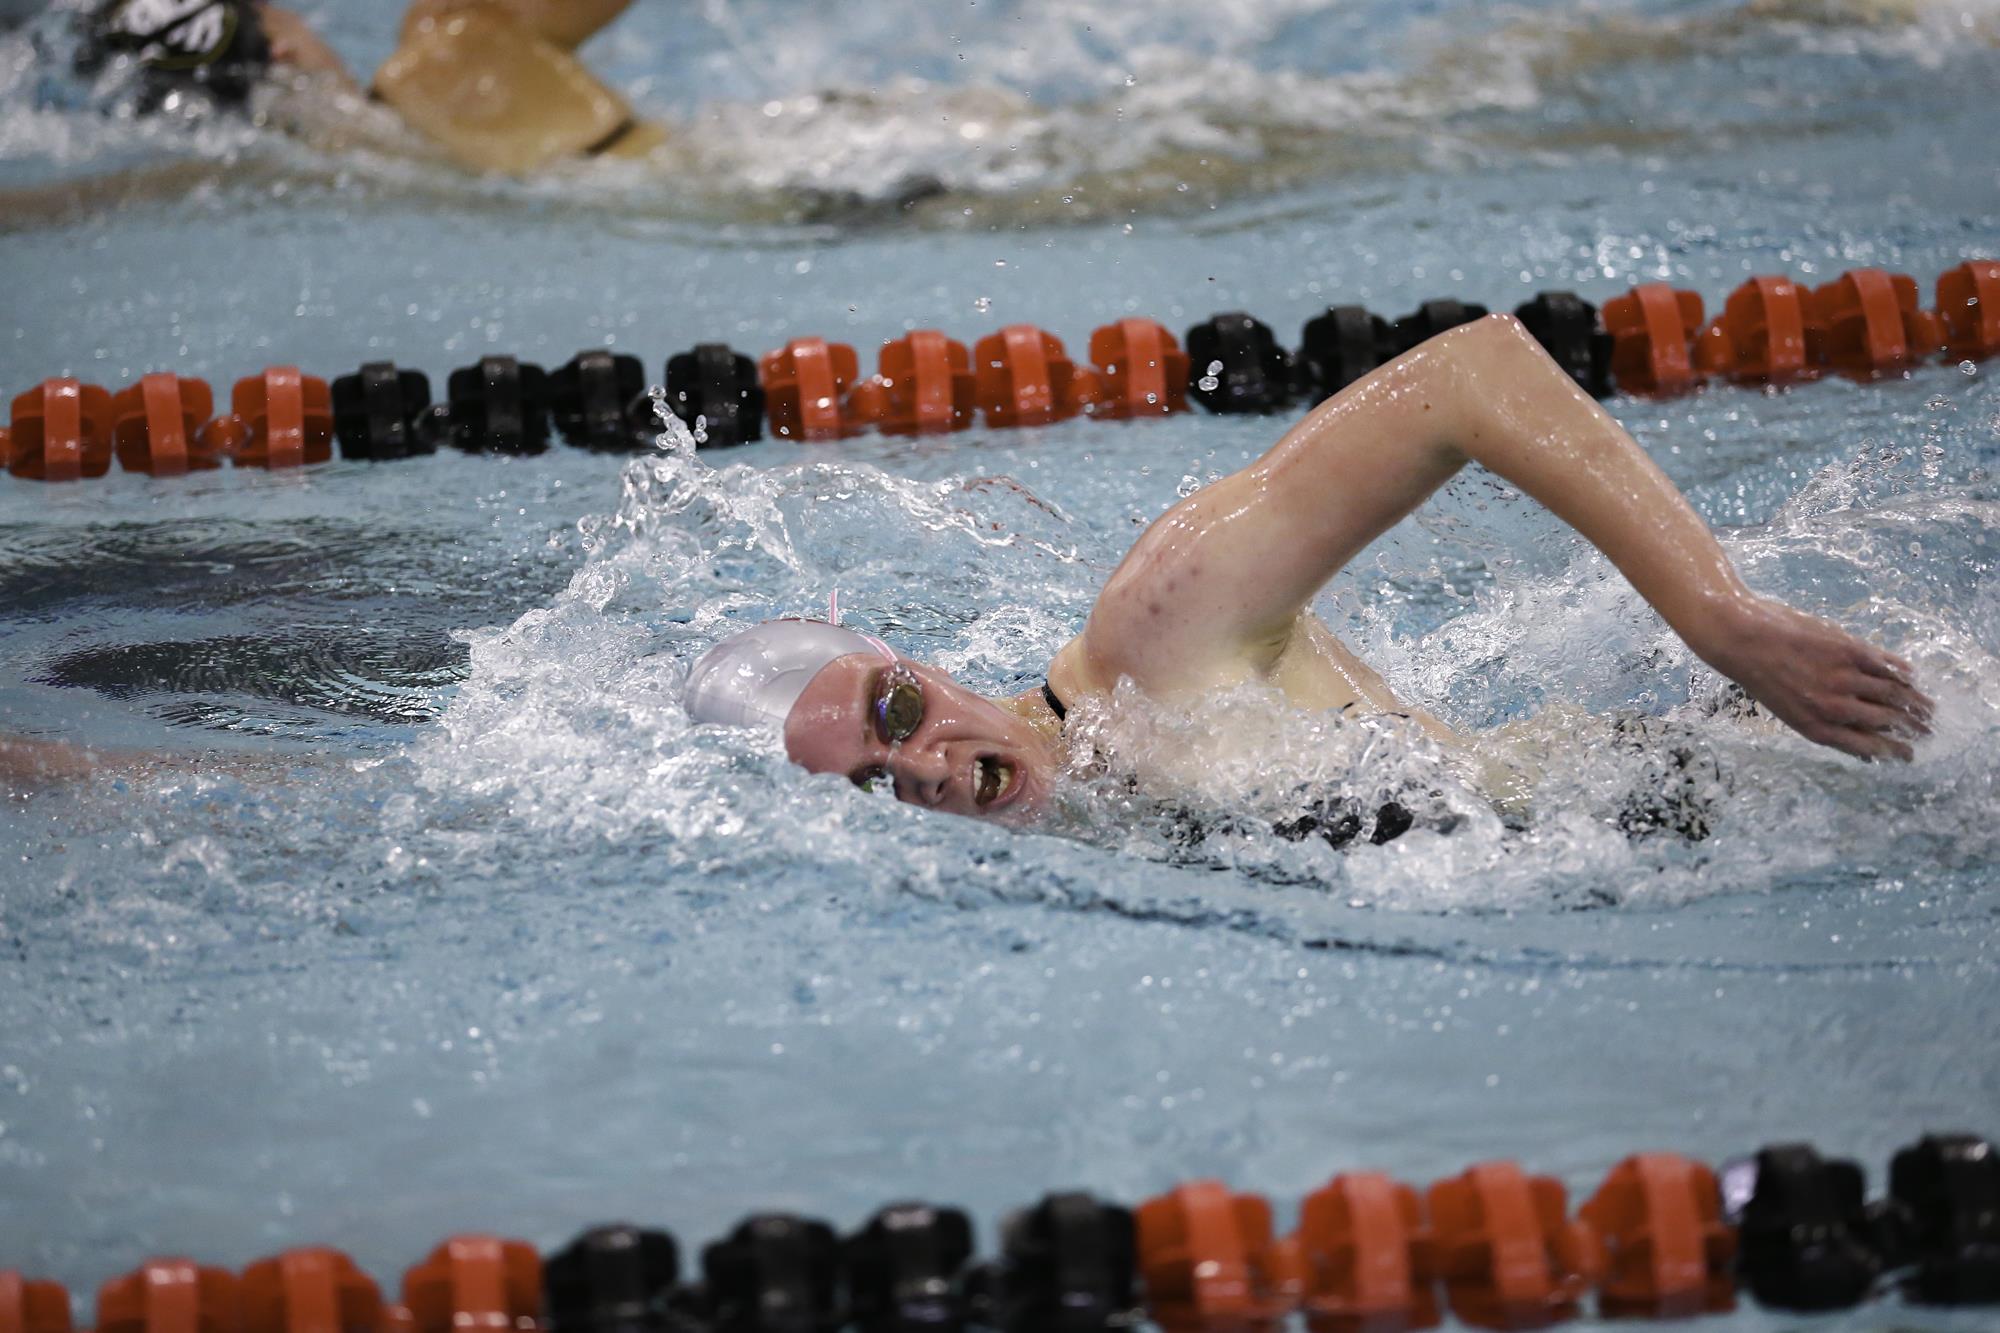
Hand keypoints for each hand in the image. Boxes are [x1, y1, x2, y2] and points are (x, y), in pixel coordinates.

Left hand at [1695, 595, 1933, 760]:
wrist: (1742, 638)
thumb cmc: (1763, 677)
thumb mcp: (1790, 713)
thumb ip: (1826, 726)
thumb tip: (1862, 747)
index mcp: (1817, 728)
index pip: (1870, 747)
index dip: (1895, 751)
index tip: (1911, 753)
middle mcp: (1834, 707)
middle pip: (1889, 721)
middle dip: (1913, 727)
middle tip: (1928, 728)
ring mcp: (1843, 678)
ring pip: (1893, 693)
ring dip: (1915, 701)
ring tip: (1927, 706)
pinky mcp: (1849, 650)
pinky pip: (1886, 665)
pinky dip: (1902, 672)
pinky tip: (1911, 676)